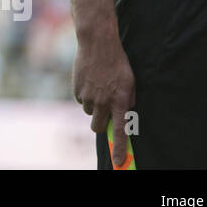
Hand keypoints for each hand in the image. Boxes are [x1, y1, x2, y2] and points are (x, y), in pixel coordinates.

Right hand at [72, 29, 135, 164]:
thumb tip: (123, 114)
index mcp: (119, 101)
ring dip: (93, 105)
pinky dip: (84, 95)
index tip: (119, 163)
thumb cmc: (117, 62)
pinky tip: (90, 80)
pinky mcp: (76, 89)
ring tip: (98, 87)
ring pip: (88, 112)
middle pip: (97, 126)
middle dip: (100, 123)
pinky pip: (80, 100)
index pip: (120, 131)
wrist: (97, 43)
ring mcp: (88, 96)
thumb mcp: (130, 82)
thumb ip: (127, 100)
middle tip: (104, 112)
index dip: (120, 149)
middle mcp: (102, 102)